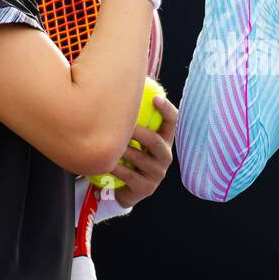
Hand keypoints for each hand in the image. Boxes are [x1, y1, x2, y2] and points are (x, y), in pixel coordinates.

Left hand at [107, 95, 178, 209]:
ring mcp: (157, 174)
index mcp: (165, 141)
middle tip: (124, 127)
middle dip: (139, 133)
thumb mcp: (134, 140)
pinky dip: (116, 167)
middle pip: (156, 142)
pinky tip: (106, 162)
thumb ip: (132, 121)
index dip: (166, 109)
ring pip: (140, 159)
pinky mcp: (146, 188)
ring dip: (123, 151)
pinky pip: (129, 175)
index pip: (173, 122)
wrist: (125, 190)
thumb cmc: (127, 157)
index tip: (155, 97)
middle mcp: (165, 157)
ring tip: (109, 145)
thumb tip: (121, 89)